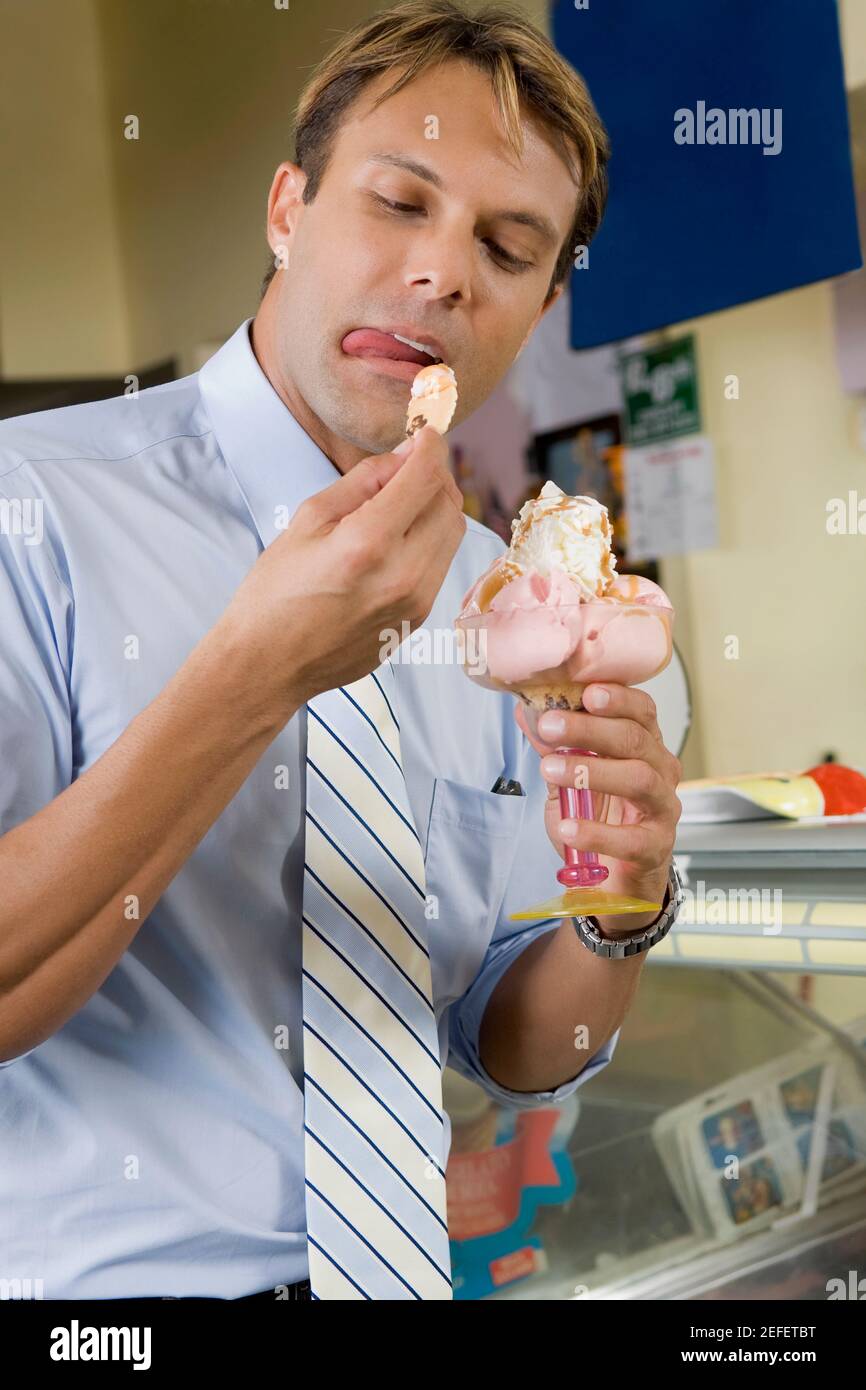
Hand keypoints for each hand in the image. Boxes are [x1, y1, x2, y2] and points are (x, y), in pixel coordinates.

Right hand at [219, 425, 465, 710]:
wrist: (269, 664)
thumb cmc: (276, 592)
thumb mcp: (307, 520)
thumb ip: (363, 482)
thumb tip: (405, 454)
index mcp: (368, 543)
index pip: (425, 477)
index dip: (430, 445)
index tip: (424, 432)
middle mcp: (403, 574)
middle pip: (449, 504)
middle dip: (436, 475)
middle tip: (411, 465)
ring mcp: (416, 602)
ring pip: (453, 535)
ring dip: (437, 508)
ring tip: (403, 502)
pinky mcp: (419, 619)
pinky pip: (441, 565)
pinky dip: (430, 540)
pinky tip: (399, 539)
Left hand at [515, 683, 682, 934]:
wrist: (613, 878)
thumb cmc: (597, 819)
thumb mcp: (569, 780)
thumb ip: (554, 748)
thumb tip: (526, 711)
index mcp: (644, 746)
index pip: (641, 711)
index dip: (618, 697)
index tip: (586, 692)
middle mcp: (661, 770)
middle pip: (633, 739)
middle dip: (589, 728)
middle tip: (550, 725)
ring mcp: (663, 808)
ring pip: (638, 778)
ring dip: (591, 771)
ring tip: (550, 770)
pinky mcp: (656, 847)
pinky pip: (631, 838)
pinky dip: (597, 832)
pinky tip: (568, 828)